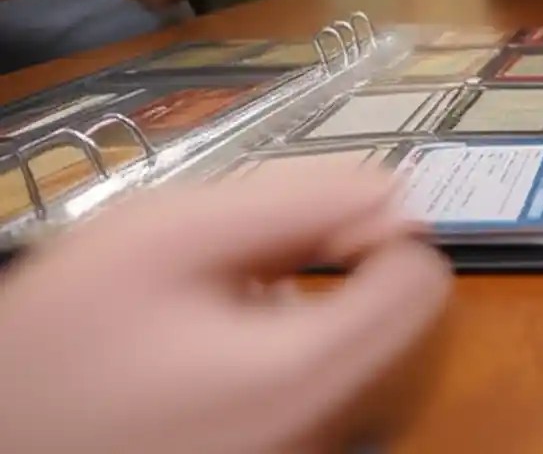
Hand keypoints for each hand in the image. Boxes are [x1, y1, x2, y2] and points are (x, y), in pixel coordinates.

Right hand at [0, 164, 451, 452]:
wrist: (1, 435)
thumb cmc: (64, 338)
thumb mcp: (167, 236)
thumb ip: (297, 202)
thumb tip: (394, 192)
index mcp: (308, 373)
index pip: (422, 280)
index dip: (381, 228)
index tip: (317, 221)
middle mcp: (323, 429)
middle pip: (395, 319)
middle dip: (337, 269)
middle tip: (244, 264)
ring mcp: (304, 453)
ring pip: (355, 352)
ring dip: (303, 311)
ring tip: (207, 310)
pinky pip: (318, 390)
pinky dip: (281, 354)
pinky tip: (204, 351)